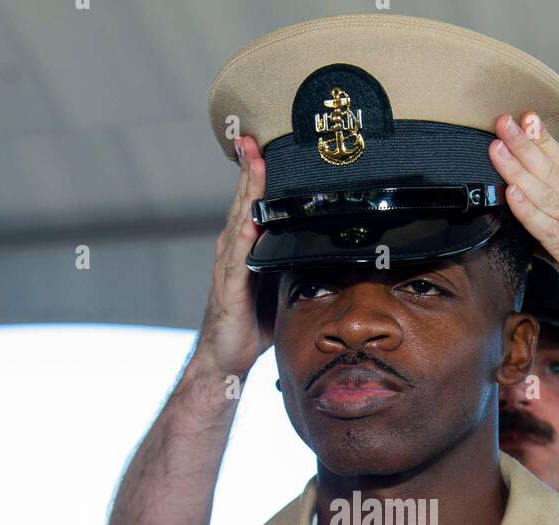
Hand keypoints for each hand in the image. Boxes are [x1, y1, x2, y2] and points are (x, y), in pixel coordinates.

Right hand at [194, 135, 272, 379]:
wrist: (226, 356)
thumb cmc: (254, 322)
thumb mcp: (281, 284)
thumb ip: (296, 261)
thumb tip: (332, 244)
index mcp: (247, 246)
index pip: (255, 203)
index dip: (259, 172)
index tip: (265, 142)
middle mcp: (234, 248)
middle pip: (244, 200)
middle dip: (249, 166)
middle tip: (252, 133)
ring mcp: (229, 264)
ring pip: (240, 217)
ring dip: (246, 188)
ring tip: (252, 158)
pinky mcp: (229, 286)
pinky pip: (239, 254)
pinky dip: (245, 231)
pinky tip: (252, 216)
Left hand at [488, 111, 558, 365]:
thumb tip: (536, 227)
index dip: (544, 142)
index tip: (525, 119)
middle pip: (554, 173)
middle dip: (527, 144)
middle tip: (503, 119)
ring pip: (549, 196)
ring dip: (521, 169)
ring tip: (499, 148)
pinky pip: (550, 231)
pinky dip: (530, 210)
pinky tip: (513, 194)